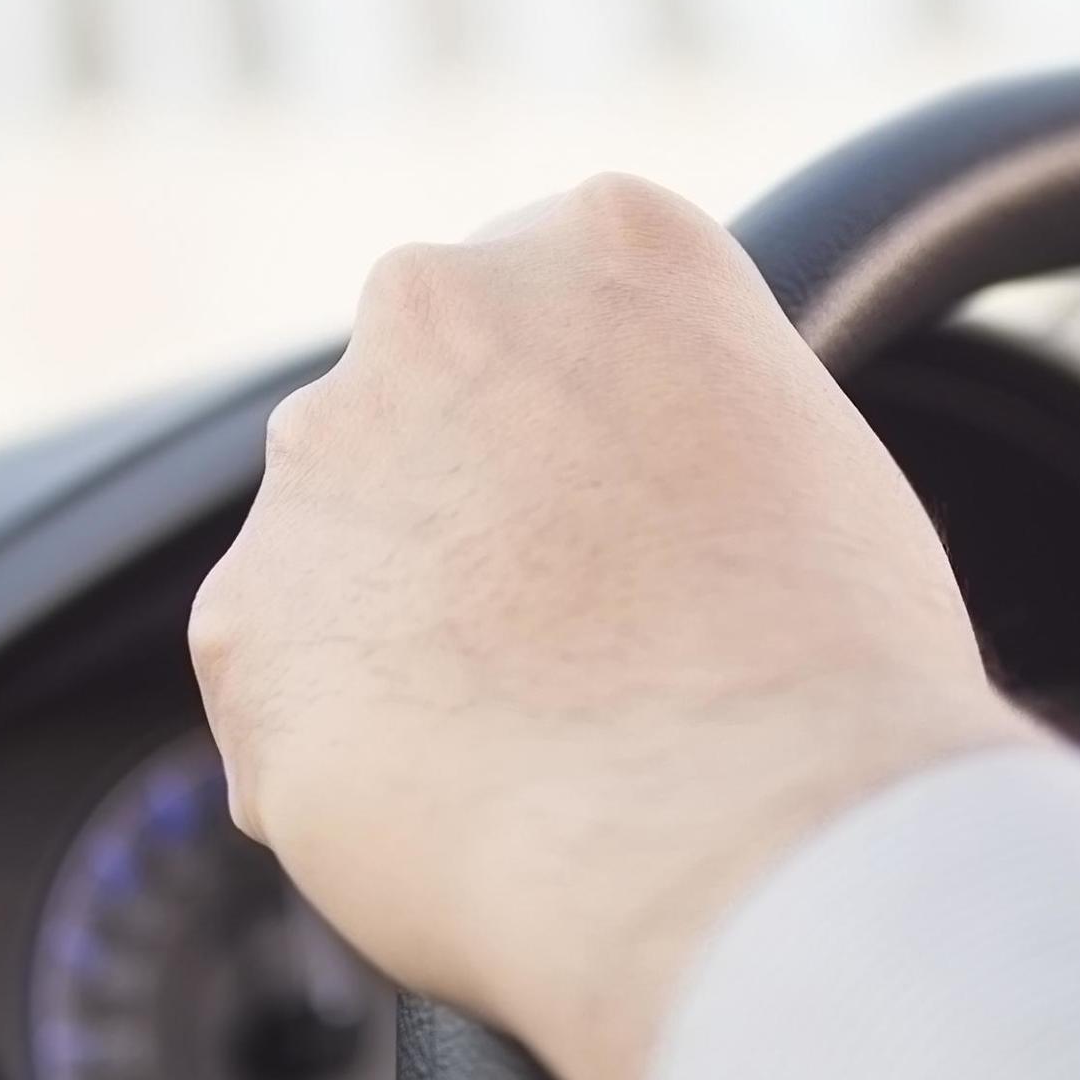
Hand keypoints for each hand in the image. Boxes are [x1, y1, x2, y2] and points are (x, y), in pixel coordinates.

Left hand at [190, 176, 1037, 1079]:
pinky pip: (288, 690)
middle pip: (429, 408)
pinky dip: (354, 753)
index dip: (589, 440)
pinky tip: (471, 808)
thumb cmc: (838, 671)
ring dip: (407, 630)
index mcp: (606, 242)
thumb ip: (686, 425)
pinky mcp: (242, 616)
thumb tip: (623, 498)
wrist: (750, 837)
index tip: (623, 528)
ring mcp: (322, 456)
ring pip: (345, 549)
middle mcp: (435, 305)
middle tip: (580, 645)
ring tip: (536, 747)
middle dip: (476, 515)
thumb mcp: (814, 463)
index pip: (555, 316)